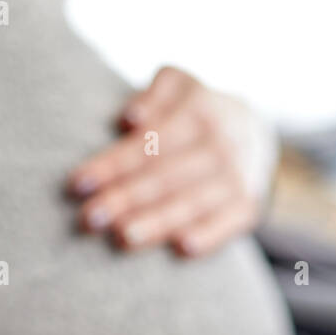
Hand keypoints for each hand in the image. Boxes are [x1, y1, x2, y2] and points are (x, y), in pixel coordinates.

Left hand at [67, 66, 276, 256]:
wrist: (257, 136)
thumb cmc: (196, 112)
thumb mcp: (180, 86)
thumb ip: (155, 93)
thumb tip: (130, 119)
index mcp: (198, 111)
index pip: (148, 143)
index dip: (112, 164)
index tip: (78, 185)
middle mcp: (221, 144)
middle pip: (164, 176)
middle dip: (124, 198)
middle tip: (89, 219)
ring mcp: (237, 177)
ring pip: (190, 203)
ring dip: (156, 222)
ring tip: (122, 237)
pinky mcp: (248, 207)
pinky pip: (227, 224)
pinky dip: (208, 236)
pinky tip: (181, 248)